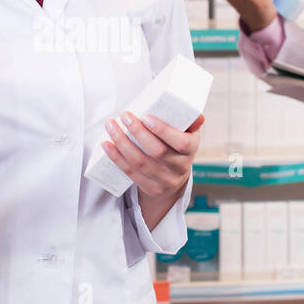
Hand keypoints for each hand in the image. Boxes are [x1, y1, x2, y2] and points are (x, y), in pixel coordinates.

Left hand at [102, 113, 203, 229]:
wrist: (174, 177)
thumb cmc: (177, 146)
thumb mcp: (187, 134)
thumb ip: (190, 122)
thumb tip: (197, 115)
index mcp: (191, 150)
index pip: (181, 143)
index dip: (163, 130)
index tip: (145, 116)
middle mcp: (180, 168)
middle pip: (157, 152)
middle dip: (138, 132)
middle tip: (124, 116)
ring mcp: (165, 181)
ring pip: (140, 163)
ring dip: (122, 143)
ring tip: (111, 126)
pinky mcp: (150, 188)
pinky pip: (130, 172)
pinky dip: (116, 157)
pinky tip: (107, 144)